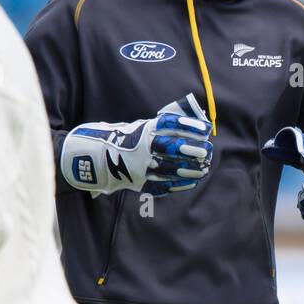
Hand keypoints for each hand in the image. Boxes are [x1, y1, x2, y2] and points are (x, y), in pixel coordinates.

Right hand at [60, 92, 212, 196]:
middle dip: (189, 149)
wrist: (97, 157)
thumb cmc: (128, 139)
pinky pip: (162, 184)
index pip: (168, 125)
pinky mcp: (139, 182)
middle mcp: (141, 147)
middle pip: (168, 147)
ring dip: (188, 169)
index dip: (187, 126)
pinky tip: (192, 181)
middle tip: (206, 151)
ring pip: (168, 168)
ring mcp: (140, 166)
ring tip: (204, 169)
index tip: (205, 129)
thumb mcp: (143, 127)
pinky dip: (178, 184)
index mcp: (143, 130)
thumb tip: (194, 118)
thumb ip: (165, 126)